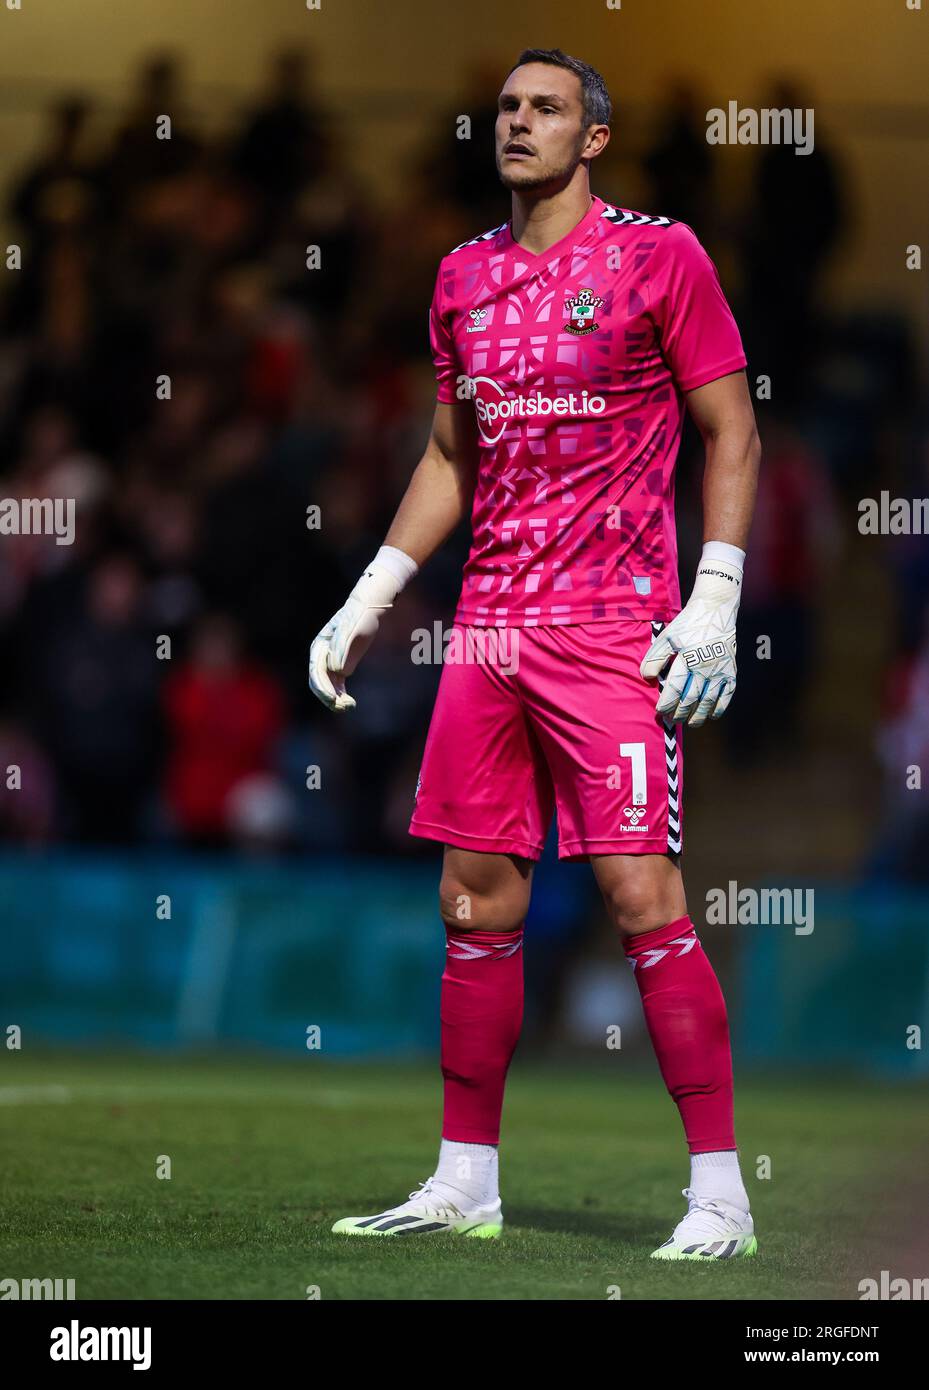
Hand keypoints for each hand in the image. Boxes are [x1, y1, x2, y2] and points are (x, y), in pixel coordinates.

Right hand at [309, 549, 416, 711]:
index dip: (323, 688)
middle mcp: (322, 656)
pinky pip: (338, 686)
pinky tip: (350, 703)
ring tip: (349, 706)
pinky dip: (342, 696)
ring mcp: (331, 662)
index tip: (334, 699)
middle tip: (342, 707)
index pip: (316, 672)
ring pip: (328, 687)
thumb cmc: (359, 617)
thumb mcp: (351, 630)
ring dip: (336, 700)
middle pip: (319, 683)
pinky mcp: (342, 667)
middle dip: (328, 697)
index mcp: (319, 647)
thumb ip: (342, 648)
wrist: (368, 609)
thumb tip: (336, 670)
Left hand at [640, 555, 740, 727]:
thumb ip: (655, 657)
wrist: (716, 610)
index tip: (660, 711)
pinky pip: (727, 694)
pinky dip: (720, 707)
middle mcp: (705, 666)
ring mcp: (720, 670)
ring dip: (698, 715)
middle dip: (680, 712)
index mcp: (687, 657)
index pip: (675, 687)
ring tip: (689, 723)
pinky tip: (712, 715)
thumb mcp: (667, 637)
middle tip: (672, 720)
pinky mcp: (731, 670)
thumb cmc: (688, 624)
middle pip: (691, 697)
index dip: (666, 702)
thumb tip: (646, 677)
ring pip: (709, 699)